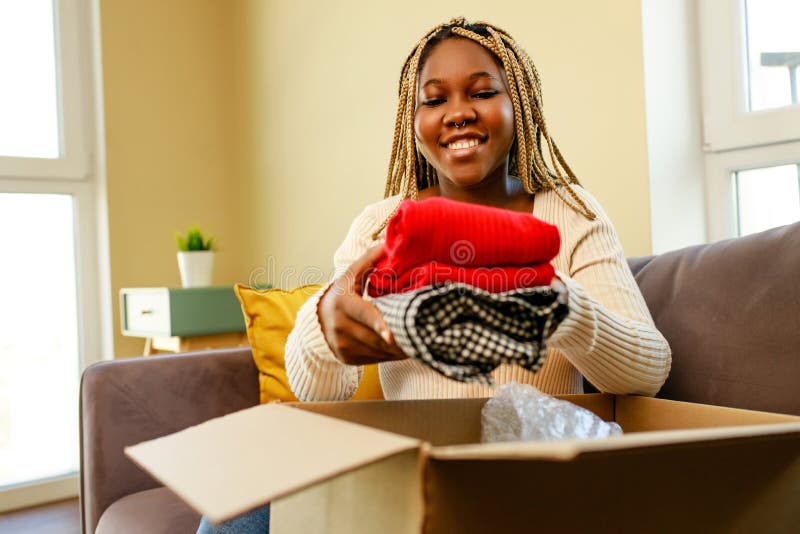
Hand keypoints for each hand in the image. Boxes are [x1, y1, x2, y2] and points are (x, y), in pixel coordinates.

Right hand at [318, 245, 407, 365]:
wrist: (318, 320)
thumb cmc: (342, 293)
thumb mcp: (351, 275)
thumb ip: (370, 260)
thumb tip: (389, 244)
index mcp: (342, 303)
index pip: (364, 314)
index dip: (379, 324)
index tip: (392, 336)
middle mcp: (339, 326)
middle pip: (375, 336)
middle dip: (399, 338)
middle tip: (422, 335)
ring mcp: (342, 345)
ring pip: (377, 351)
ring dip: (398, 349)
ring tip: (417, 342)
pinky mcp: (346, 358)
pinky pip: (374, 359)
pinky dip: (390, 356)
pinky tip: (402, 350)